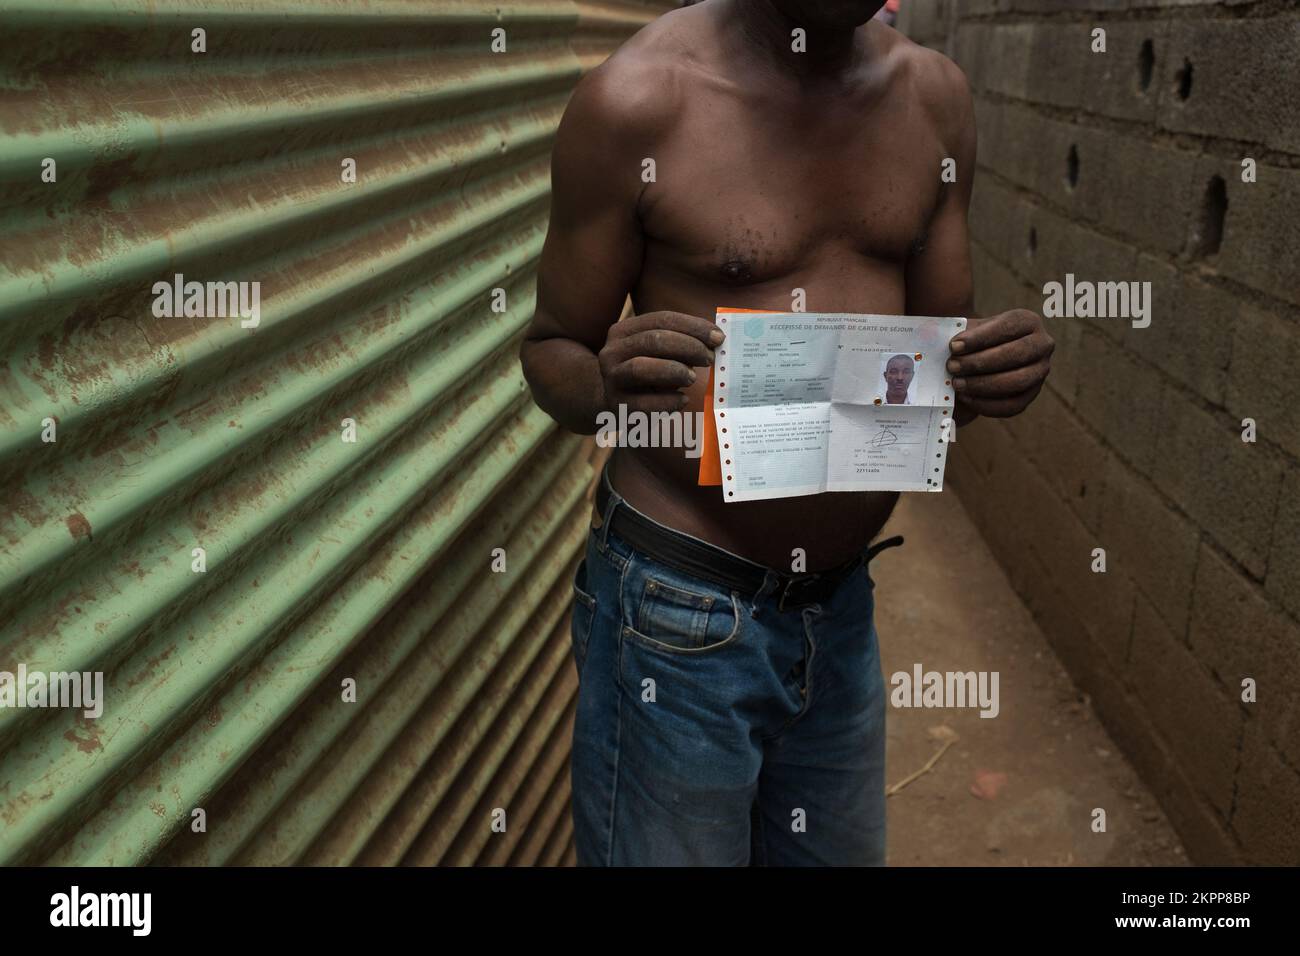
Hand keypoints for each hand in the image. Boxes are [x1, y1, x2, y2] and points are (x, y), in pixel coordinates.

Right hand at [597, 311, 723, 415]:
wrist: (613, 402)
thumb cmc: (646, 373)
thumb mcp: (656, 353)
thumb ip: (679, 343)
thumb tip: (715, 340)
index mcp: (623, 331)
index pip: (662, 319)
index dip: (693, 326)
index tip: (719, 337)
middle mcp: (612, 352)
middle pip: (653, 340)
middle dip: (688, 347)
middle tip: (710, 358)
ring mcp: (612, 379)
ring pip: (641, 368)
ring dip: (674, 370)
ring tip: (693, 377)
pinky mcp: (617, 406)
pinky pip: (644, 403)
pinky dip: (668, 401)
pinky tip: (683, 400)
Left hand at [947, 309, 1053, 419]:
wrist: (979, 360)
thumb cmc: (971, 341)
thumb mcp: (966, 330)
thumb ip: (955, 332)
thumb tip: (934, 338)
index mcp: (1027, 321)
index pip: (1008, 327)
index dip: (980, 338)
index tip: (953, 347)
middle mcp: (1042, 345)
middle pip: (1015, 354)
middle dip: (980, 363)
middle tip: (951, 367)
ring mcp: (1039, 372)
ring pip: (1016, 381)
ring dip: (983, 384)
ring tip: (956, 383)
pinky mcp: (1030, 396)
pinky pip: (1012, 405)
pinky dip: (987, 404)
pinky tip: (965, 398)